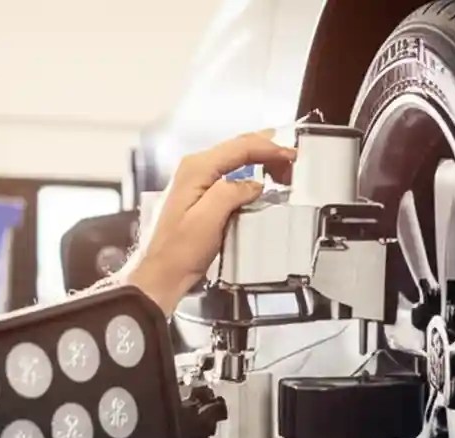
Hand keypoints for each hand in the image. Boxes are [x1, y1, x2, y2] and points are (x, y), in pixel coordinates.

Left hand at [123, 129, 296, 314]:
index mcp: (196, 169)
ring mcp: (196, 180)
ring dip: (261, 161)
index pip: (240, 147)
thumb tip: (254, 184)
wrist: (163, 272)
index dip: (269, 149)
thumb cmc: (180, 250)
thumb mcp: (208, 220)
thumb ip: (232, 193)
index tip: (291, 156)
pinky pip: (230, 174)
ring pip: (235, 159)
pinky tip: (262, 182)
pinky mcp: (200, 194)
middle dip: (268, 150)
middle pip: (237, 148)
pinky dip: (251, 174)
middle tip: (292, 161)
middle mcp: (194, 168)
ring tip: (282, 171)